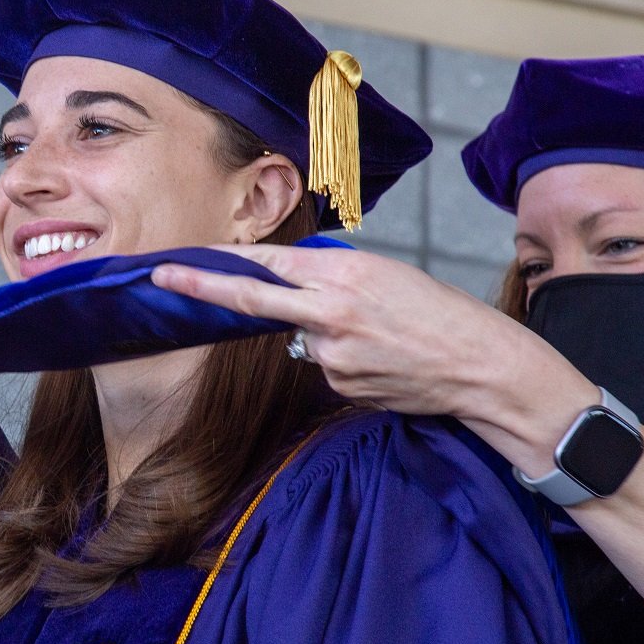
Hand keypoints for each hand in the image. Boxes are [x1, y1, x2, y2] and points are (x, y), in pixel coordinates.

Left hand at [150, 245, 589, 438]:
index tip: (180, 259)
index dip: (220, 261)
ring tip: (379, 338)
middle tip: (161, 277)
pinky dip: (345, 362)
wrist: (483, 365)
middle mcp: (330, 311)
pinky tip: (382, 362)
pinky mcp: (340, 384)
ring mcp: (332, 352)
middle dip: (200, 287)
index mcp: (344, 273)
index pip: (267, 264)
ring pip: (301, 339)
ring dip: (324, 336)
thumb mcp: (385, 275)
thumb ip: (330, 279)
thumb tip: (288, 286)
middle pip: (250, 299)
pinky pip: (326, 367)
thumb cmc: (439, 313)